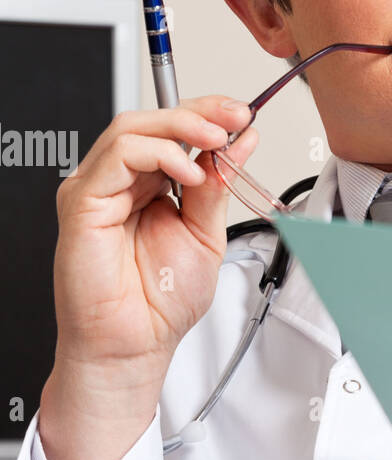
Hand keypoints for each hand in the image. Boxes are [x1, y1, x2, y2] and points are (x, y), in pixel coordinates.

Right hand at [38, 97, 258, 459]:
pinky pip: (117, 157)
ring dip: (180, 128)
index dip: (206, 114)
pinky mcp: (83, 202)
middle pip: (150, 121)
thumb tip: (240, 142)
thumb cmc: (161, 303)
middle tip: (233, 120)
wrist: (136, 345)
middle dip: (197, 113)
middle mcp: (120, 183)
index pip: (172, 132)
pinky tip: (188, 173)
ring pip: (131, 128)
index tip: (241, 114)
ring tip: (215, 145)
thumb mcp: (206, 234)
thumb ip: (219, 186)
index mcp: (149, 186)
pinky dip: (158, 154)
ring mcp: (98, 189)